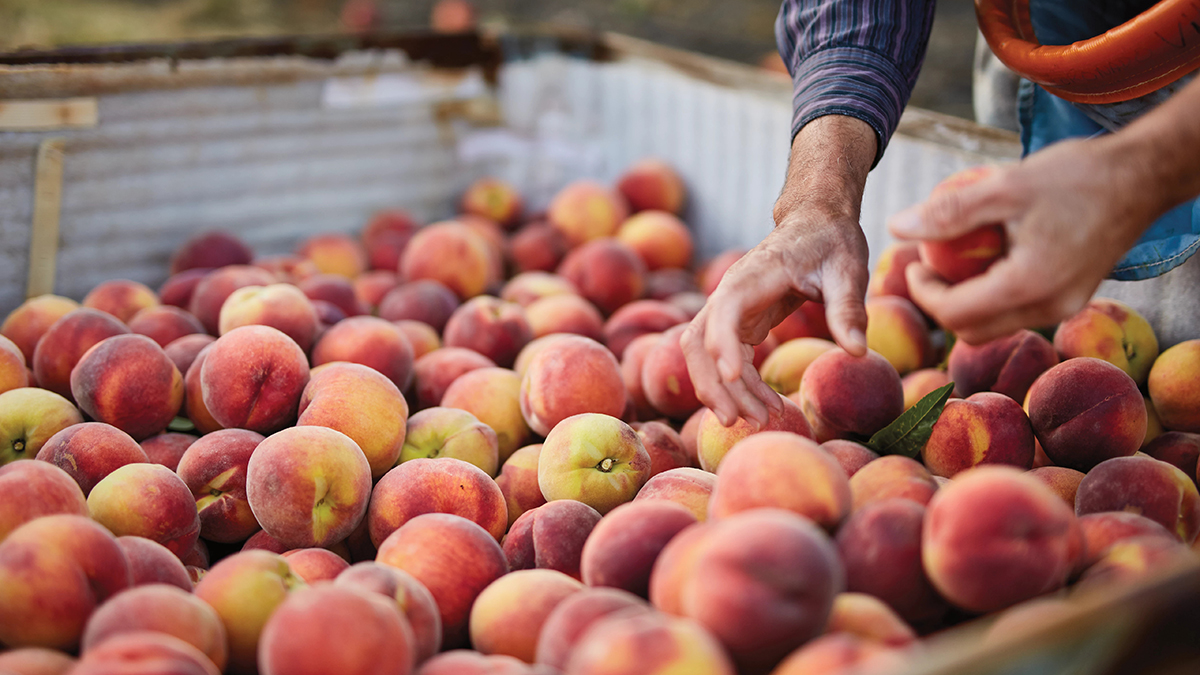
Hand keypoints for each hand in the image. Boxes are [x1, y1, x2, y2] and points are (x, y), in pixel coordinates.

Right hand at [681, 115, 877, 427]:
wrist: (817, 222)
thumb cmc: (832, 242)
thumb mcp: (847, 271)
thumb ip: (848, 309)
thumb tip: (859, 354)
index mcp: (752, 277)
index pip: (724, 312)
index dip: (724, 345)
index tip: (734, 377)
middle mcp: (730, 293)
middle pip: (699, 341)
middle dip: (712, 382)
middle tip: (739, 420)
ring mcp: (730, 310)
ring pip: (705, 354)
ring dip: (722, 390)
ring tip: (758, 420)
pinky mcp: (740, 323)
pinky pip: (727, 359)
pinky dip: (740, 386)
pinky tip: (767, 405)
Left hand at [888, 136, 1161, 344]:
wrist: (1142, 177)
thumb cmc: (1076, 175)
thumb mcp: (1004, 185)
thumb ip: (948, 211)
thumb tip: (896, 227)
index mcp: (1031, 287)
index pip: (955, 313)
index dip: (923, 293)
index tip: (914, 262)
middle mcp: (1050, 309)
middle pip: (972, 331)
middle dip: (940, 305)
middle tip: (927, 266)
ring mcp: (1065, 308)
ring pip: (996, 326)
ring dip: (966, 303)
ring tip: (953, 262)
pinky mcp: (1073, 299)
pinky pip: (1020, 311)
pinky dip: (994, 295)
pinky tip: (986, 257)